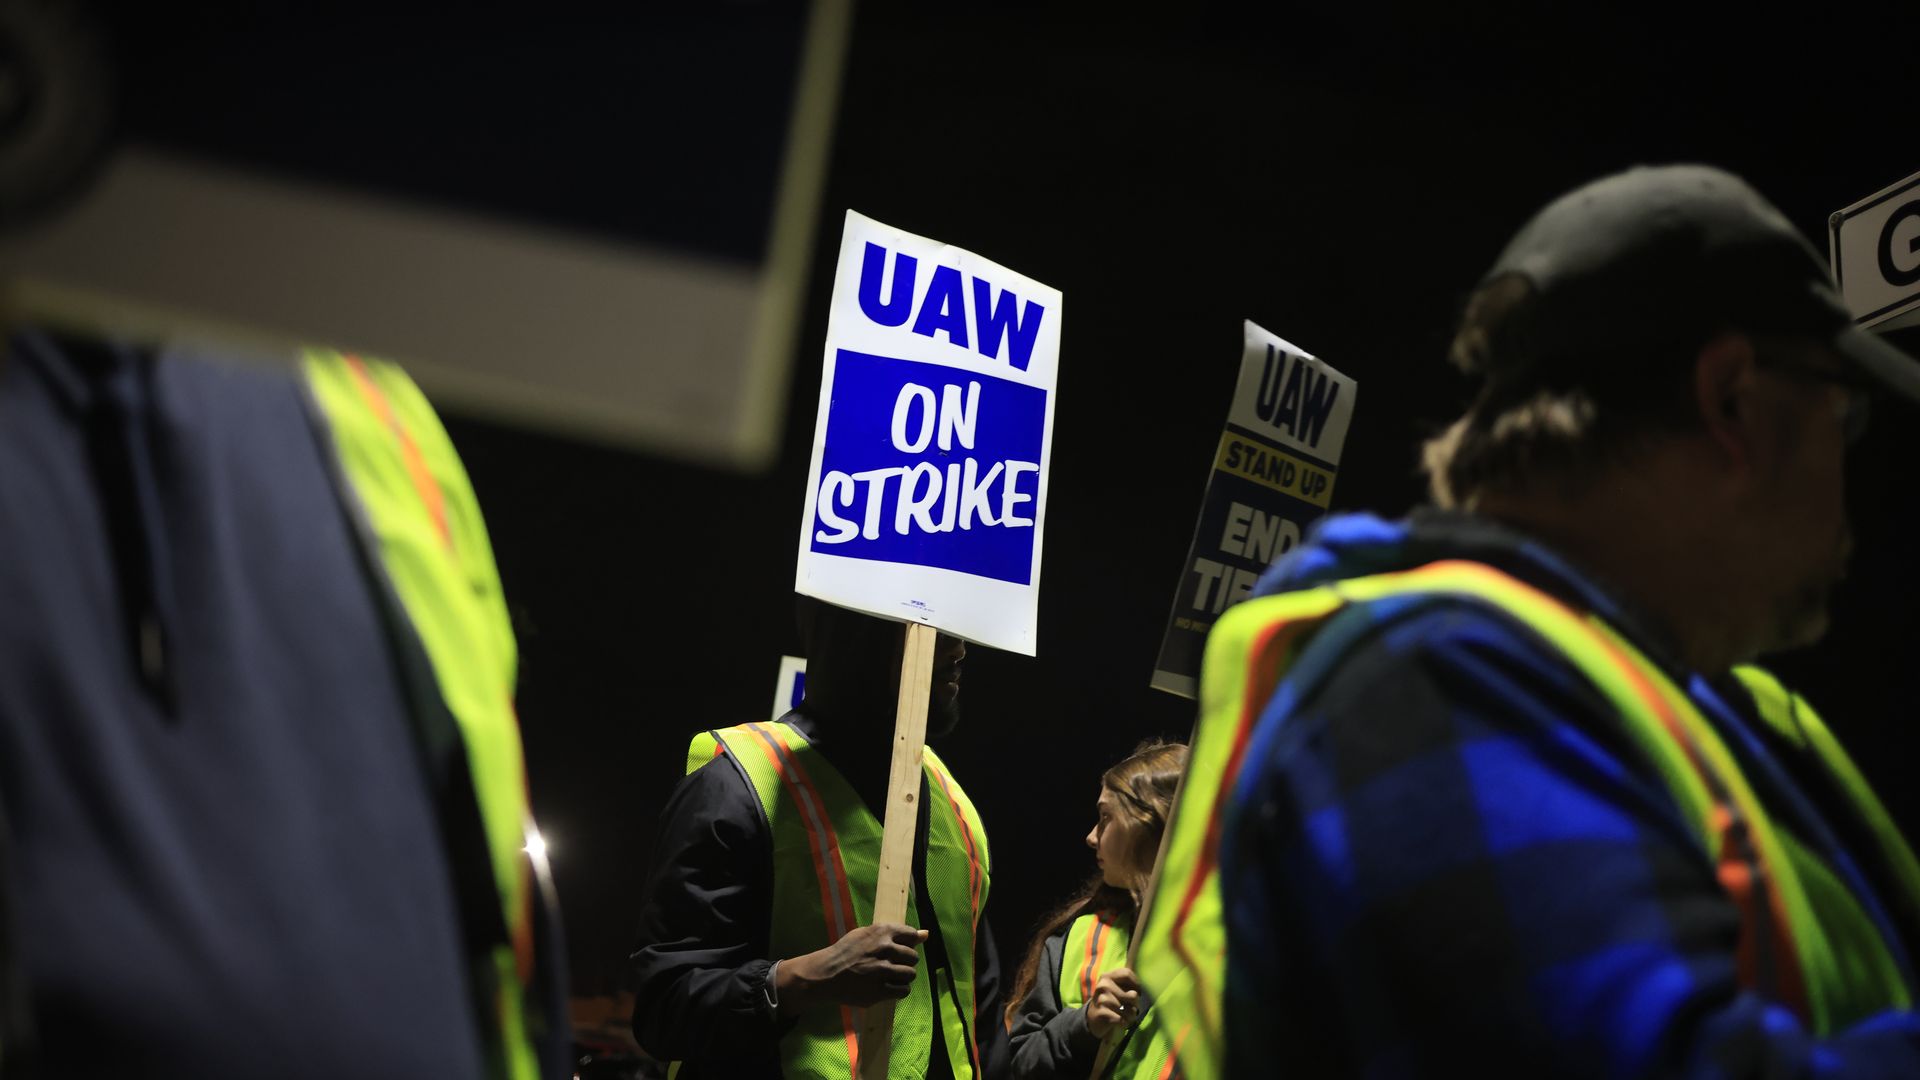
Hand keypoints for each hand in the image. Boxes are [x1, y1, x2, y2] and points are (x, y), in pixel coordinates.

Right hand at [776, 923, 926, 1010]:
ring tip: (889, 977)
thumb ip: (897, 933)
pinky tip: (888, 987)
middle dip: (905, 962)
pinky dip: (898, 990)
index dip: (908, 944)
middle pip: (913, 957)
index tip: (900, 949)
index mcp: (881, 932)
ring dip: (903, 976)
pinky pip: (903, 991)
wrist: (827, 974)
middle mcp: (884, 949)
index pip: (911, 935)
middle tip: (890, 965)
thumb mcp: (867, 934)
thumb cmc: (847, 952)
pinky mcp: (879, 991)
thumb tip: (926, 934)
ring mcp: (882, 971)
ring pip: (910, 974)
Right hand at [1084, 967, 1143, 1038]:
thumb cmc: (1110, 1001)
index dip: (1137, 984)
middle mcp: (1103, 986)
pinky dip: (1124, 1022)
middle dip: (1135, 1004)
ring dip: (1130, 1016)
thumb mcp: (1116, 987)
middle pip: (1133, 995)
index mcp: (1107, 976)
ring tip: (1124, 1015)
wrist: (1093, 1019)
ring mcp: (1102, 1000)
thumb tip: (1137, 969)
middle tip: (1129, 1007)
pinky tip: (1119, 1021)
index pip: (1127, 974)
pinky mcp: (1102, 1014)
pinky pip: (1123, 1019)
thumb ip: (1127, 980)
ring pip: (1130, 1010)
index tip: (1137, 992)